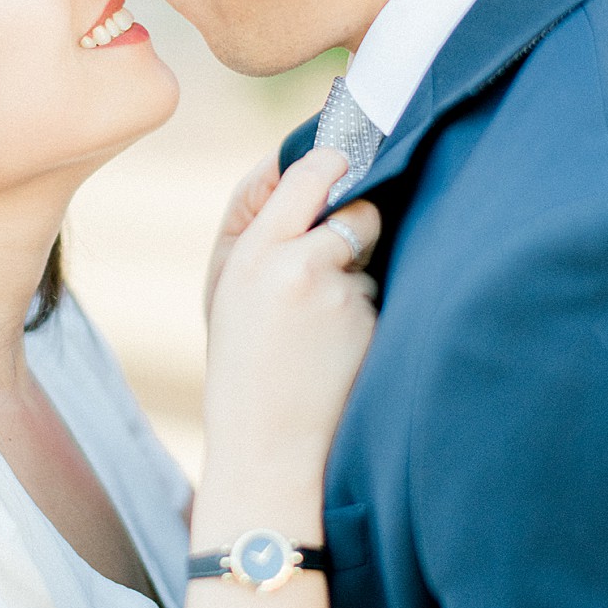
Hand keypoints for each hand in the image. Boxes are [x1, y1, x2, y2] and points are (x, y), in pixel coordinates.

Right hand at [203, 147, 382, 472]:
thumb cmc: (244, 365)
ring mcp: (337, 292)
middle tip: (346, 234)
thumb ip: (258, 230)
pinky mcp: (371, 321)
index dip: (331, 163)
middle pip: (354, 201)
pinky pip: (381, 294)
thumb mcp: (226, 292)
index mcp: (249, 251)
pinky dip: (369, 312)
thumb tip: (312, 172)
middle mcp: (294, 262)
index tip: (344, 162)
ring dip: (359, 275)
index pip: (304, 172)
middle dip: (358, 213)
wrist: (266, 445)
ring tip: (322, 328)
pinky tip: (342, 349)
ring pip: (370, 256)